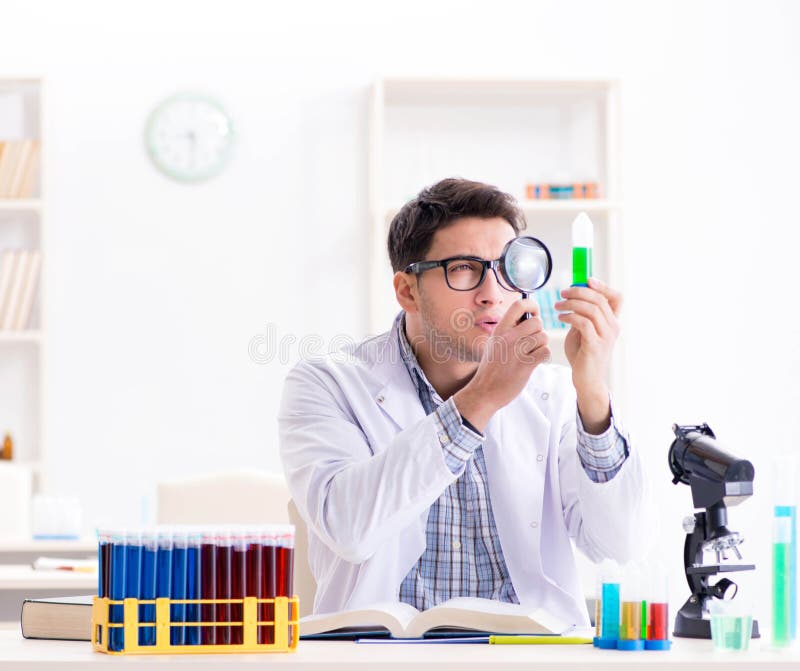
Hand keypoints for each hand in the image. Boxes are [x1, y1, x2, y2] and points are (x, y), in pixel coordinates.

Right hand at [453, 298, 549, 431]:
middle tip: (532, 342)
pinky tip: (534, 361)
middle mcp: (508, 338)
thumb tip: (527, 317)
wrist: (484, 391)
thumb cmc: (491, 367)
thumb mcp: (494, 343)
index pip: (519, 305)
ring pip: (543, 337)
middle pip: (537, 322)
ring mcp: (516, 351)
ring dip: (541, 345)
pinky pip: (545, 352)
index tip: (534, 313)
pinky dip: (543, 356)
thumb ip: (508, 330)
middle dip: (539, 331)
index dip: (532, 305)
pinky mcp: (525, 366)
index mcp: (499, 330)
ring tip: (531, 353)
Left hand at [554, 277, 621, 432]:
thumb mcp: (583, 330)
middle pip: (599, 299)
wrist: (586, 380)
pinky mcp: (595, 345)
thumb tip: (573, 295)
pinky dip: (570, 316)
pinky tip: (560, 318)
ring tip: (557, 306)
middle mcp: (613, 327)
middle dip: (578, 292)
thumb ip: (582, 315)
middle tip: (562, 293)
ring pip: (591, 309)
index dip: (603, 286)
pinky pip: (583, 323)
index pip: (617, 297)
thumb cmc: (583, 354)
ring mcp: (606, 337)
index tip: (585, 280)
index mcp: (612, 322)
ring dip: (571, 304)